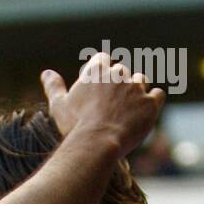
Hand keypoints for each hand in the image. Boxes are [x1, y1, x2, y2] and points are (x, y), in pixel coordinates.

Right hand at [40, 56, 164, 156]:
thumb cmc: (74, 126)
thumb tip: (45, 73)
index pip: (102, 59)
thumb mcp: (59, 106)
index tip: (99, 87)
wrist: (96, 144)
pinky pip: (158, 95)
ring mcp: (136, 88)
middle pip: (122, 71)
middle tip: (112, 106)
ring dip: (136, 92)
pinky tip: (145, 112)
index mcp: (96, 71)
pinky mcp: (150, 104)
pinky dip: (154, 101)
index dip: (101, 72)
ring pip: (141, 80)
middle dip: (119, 85)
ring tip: (128, 112)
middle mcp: (118, 74)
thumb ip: (54, 87)